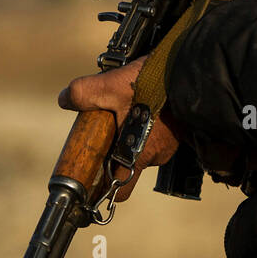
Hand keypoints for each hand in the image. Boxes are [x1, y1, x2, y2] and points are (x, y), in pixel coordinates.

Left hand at [57, 56, 181, 201]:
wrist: (191, 68)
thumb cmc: (155, 82)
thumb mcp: (111, 86)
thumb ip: (84, 94)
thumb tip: (65, 99)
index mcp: (139, 154)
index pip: (119, 189)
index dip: (103, 189)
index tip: (91, 182)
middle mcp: (156, 155)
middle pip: (128, 163)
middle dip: (115, 148)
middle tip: (107, 126)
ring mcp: (171, 142)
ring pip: (143, 145)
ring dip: (133, 131)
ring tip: (128, 104)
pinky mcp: (180, 128)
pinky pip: (158, 132)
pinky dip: (149, 121)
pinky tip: (145, 100)